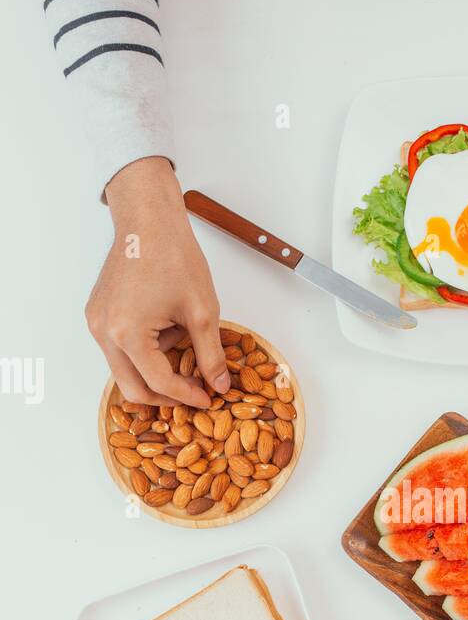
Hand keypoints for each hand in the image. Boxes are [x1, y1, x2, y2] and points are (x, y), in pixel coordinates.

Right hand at [86, 157, 227, 408]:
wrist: (148, 221)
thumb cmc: (173, 255)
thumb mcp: (202, 311)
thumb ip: (211, 354)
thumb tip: (219, 385)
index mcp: (128, 334)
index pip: (160, 383)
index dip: (188, 396)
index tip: (208, 398)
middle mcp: (104, 333)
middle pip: (133, 388)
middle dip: (166, 396)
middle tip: (194, 391)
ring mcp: (97, 324)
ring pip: (124, 371)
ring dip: (154, 371)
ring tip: (183, 345)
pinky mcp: (97, 315)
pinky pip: (118, 349)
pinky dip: (143, 352)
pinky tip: (167, 331)